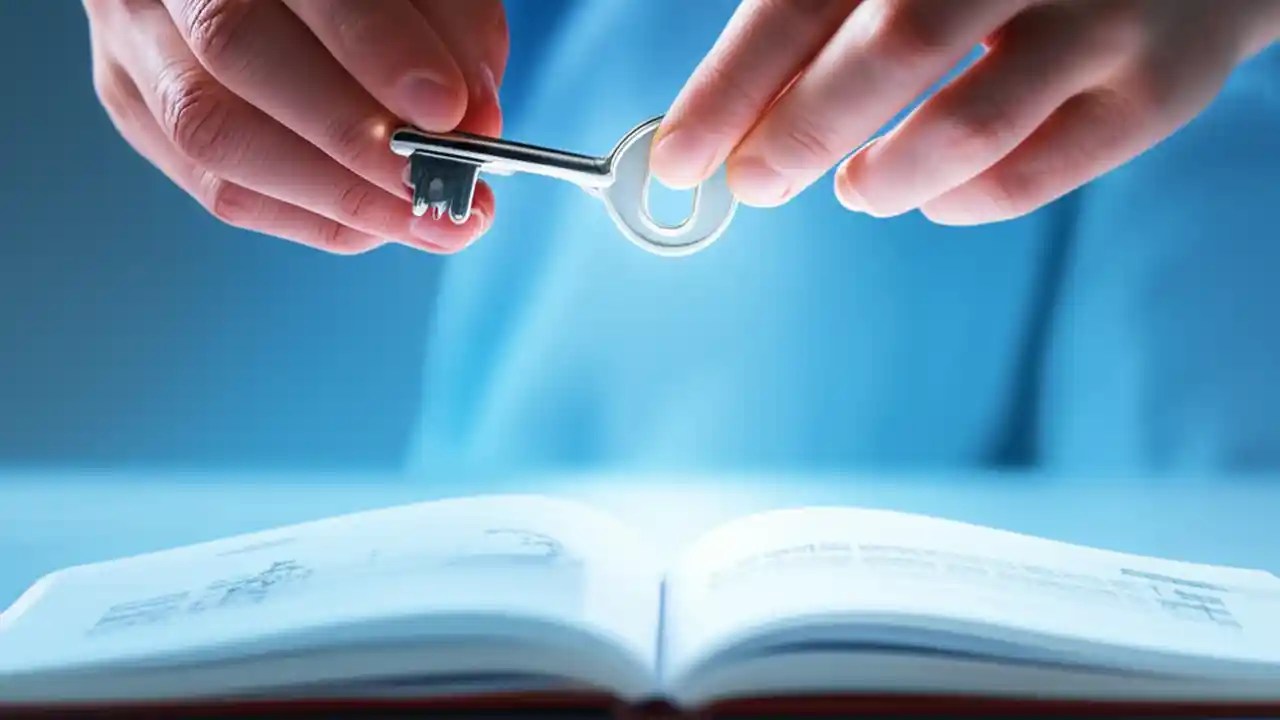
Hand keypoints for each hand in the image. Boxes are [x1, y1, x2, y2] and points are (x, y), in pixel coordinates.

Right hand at [85, 0, 506, 253]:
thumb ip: (451, 27)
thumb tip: (475, 122)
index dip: (375, 47)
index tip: (448, 108)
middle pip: (234, 52)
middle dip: (350, 133)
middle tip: (435, 180)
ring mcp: (133, 41)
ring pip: (211, 133)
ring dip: (333, 193)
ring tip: (424, 218)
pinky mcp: (134, 105)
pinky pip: (216, 186)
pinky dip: (308, 214)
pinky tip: (376, 222)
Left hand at [652, 0, 1279, 224]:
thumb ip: (831, 11)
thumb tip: (730, 116)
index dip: (730, 88)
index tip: (680, 158)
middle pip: (888, 54)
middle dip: (797, 137)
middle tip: (756, 184)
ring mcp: (1102, 19)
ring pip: (964, 129)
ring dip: (883, 179)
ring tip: (857, 188)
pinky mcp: (1157, 89)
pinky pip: (1032, 175)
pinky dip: (959, 204)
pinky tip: (929, 199)